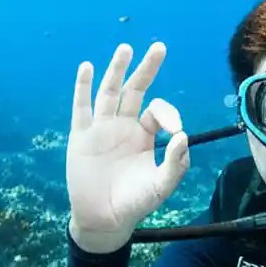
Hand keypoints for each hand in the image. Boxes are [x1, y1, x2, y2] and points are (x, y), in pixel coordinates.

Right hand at [66, 42, 188, 252]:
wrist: (104, 220)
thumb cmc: (135, 202)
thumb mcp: (162, 185)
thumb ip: (176, 163)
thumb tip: (184, 136)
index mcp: (144, 135)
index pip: (157, 111)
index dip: (168, 114)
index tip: (174, 131)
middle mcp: (123, 126)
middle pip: (135, 90)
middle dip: (147, 69)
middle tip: (159, 47)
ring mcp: (101, 129)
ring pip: (110, 92)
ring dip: (117, 70)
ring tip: (126, 48)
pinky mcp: (81, 136)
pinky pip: (82, 107)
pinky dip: (84, 87)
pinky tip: (88, 67)